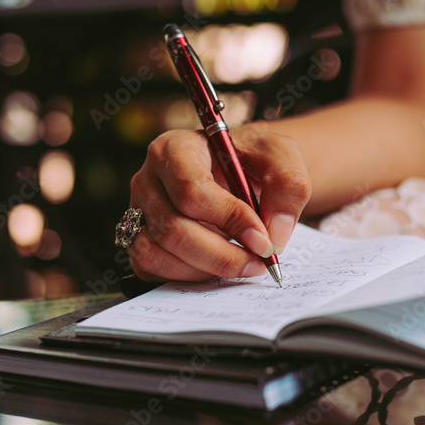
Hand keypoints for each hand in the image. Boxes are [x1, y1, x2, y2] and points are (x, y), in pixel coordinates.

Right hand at [127, 123, 310, 281]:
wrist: (237, 171)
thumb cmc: (250, 160)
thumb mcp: (279, 157)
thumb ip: (287, 186)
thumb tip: (274, 234)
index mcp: (176, 148)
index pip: (192, 190)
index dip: (229, 220)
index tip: (263, 240)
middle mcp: (148, 179)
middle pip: (172, 228)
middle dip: (221, 255)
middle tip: (257, 262)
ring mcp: (138, 210)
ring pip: (157, 253)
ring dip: (204, 269)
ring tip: (240, 263)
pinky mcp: (136, 237)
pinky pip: (151, 268)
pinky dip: (187, 275)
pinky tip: (215, 266)